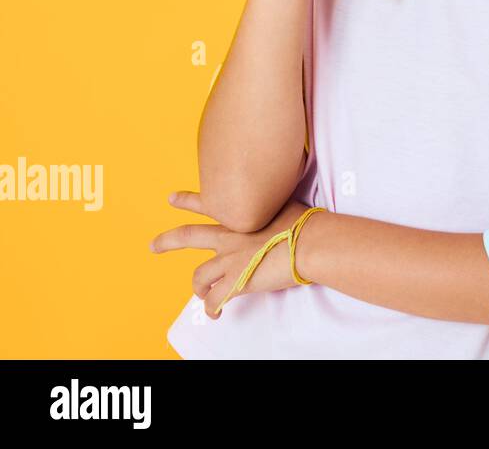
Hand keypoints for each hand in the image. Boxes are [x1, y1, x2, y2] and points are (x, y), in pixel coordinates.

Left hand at [151, 190, 312, 318]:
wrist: (311, 242)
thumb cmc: (306, 222)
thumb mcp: (286, 203)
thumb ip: (275, 205)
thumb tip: (282, 201)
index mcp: (240, 217)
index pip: (207, 204)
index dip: (188, 201)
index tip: (171, 198)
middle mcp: (229, 237)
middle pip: (188, 237)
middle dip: (168, 241)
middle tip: (153, 246)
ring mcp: (230, 260)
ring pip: (199, 276)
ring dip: (198, 287)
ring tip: (201, 294)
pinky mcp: (237, 282)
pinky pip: (215, 300)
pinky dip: (212, 309)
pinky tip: (216, 315)